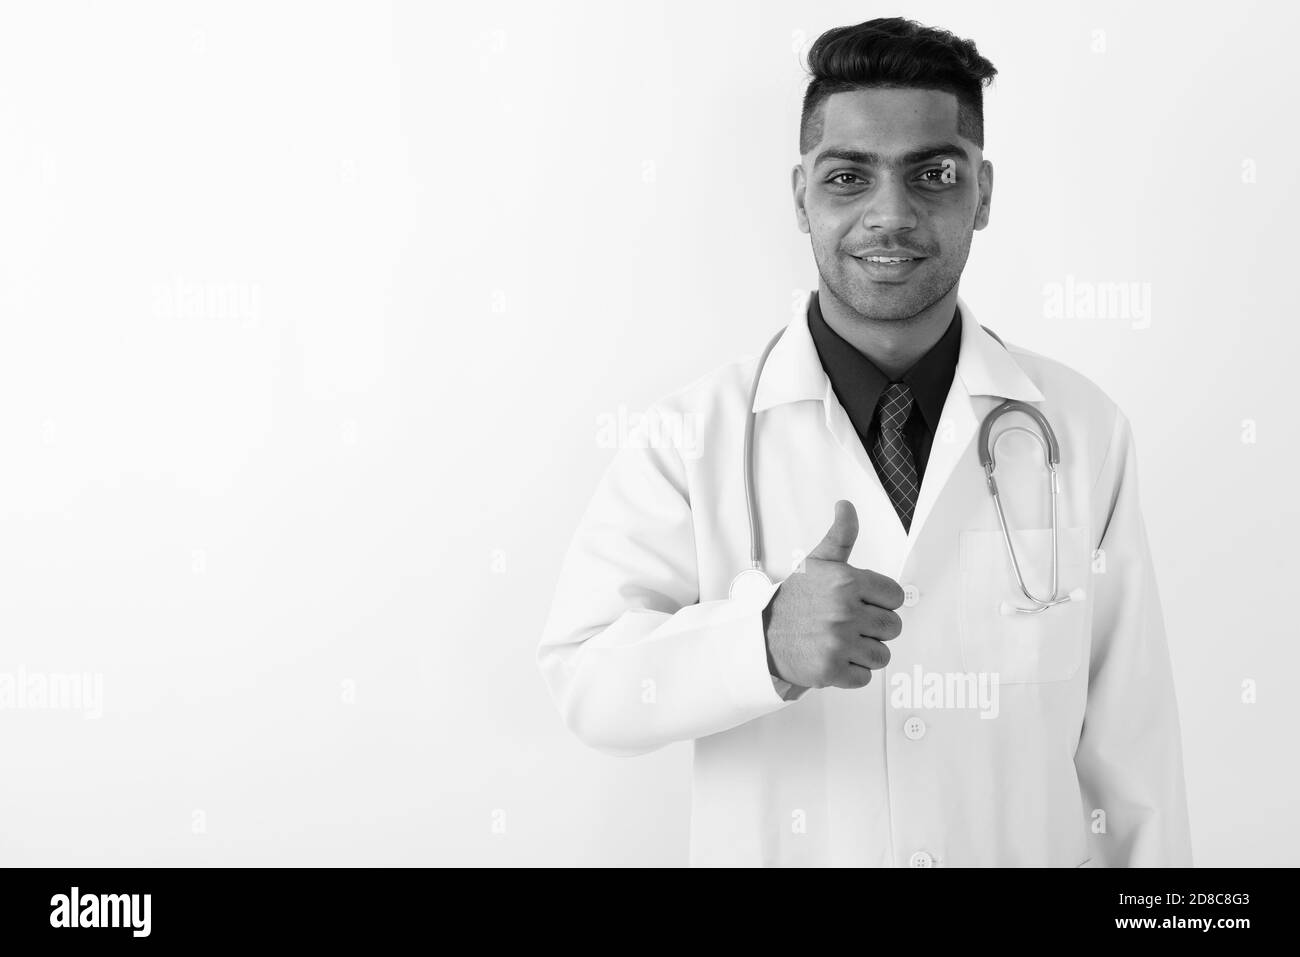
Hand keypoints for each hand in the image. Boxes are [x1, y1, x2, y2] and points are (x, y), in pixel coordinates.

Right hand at [762, 500, 904, 689]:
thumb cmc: (793, 600)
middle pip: (892, 628)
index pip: (896, 597)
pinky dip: (852, 673)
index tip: (862, 603)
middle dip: (874, 628)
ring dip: (864, 652)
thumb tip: (846, 506)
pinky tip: (835, 658)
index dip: (881, 602)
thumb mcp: (817, 563)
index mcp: (847, 582)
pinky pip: (865, 677)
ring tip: (842, 642)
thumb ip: (841, 535)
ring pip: (882, 655)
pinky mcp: (832, 670)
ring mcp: (839, 643)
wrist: (760, 637)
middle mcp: (845, 611)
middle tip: (849, 625)